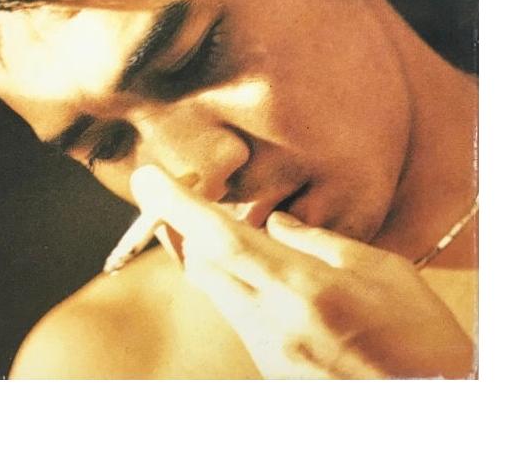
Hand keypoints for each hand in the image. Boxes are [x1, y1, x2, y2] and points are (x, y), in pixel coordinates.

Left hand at [131, 165, 473, 378]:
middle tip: (169, 192)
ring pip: (211, 289)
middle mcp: (274, 323)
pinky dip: (226, 277)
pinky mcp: (270, 365)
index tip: (149, 179)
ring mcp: (267, 350)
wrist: (430, 399)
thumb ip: (318, 241)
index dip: (180, 205)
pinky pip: (232, 310)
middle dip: (175, 225)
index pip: (224, 240)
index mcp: (305, 290)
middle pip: (201, 266)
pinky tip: (244, 260)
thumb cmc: (417, 332)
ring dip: (200, 250)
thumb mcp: (379, 270)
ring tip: (203, 216)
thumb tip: (275, 222)